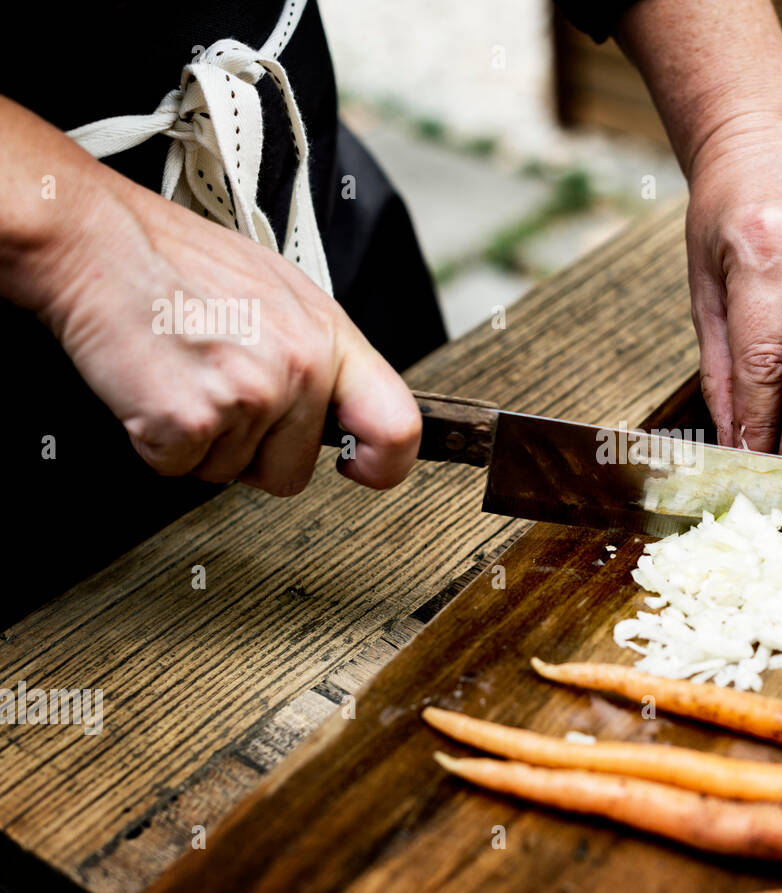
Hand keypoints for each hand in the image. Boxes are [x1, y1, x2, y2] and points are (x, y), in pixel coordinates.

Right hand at [26, 167, 420, 495]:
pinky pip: (180, 468)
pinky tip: (152, 388)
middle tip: (214, 394)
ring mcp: (249, 395)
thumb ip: (314, 350)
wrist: (94, 240)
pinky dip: (157, 442)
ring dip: (201, 442)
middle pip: (291, 471)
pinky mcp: (192, 420)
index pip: (396, 425)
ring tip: (180, 375)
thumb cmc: (176, 259)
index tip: (359, 467)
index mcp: (328, 335)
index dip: (384, 465)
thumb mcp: (277, 290)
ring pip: (231, 472)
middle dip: (250, 452)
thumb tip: (340, 405)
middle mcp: (299, 367)